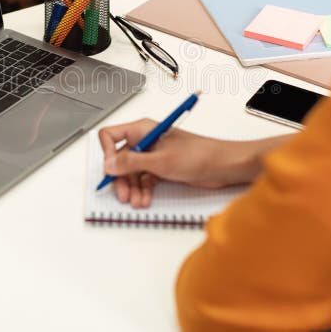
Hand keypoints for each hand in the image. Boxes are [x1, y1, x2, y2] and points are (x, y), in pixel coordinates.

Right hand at [98, 119, 287, 207]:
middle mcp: (146, 140)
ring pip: (132, 172)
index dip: (107, 153)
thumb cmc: (199, 155)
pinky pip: (144, 179)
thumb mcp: (161, 161)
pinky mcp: (162, 167)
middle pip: (120, 159)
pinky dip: (143, 190)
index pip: (111, 136)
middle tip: (124, 195)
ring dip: (132, 188)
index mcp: (143, 130)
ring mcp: (154, 155)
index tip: (111, 170)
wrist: (223, 166)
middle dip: (121, 178)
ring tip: (137, 201)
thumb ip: (132, 162)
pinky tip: (145, 200)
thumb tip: (110, 164)